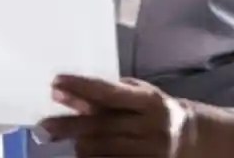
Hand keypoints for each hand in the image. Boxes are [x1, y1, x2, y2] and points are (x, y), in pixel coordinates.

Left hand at [39, 76, 177, 156]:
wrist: (191, 139)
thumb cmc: (154, 110)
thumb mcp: (139, 95)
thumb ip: (109, 94)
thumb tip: (69, 92)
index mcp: (150, 101)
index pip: (110, 93)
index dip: (82, 88)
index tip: (55, 82)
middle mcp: (151, 127)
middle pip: (103, 126)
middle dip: (70, 124)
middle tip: (43, 125)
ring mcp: (150, 152)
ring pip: (104, 150)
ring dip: (78, 144)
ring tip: (58, 137)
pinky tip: (78, 153)